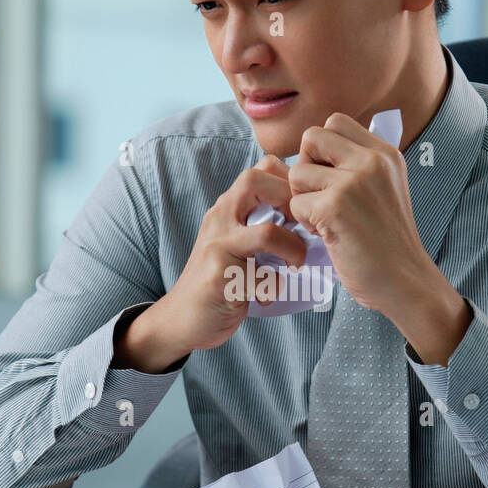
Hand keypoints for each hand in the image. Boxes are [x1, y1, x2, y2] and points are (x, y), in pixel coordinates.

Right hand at [157, 154, 308, 352]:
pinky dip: (275, 288)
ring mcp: (217, 247)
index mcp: (227, 208)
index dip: (291, 181)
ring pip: (267, 232)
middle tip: (306, 230)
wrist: (180, 320)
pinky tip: (268, 297)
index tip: (305, 210)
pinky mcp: (219, 279)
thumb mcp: (236, 243)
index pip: (260, 168)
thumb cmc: (219, 281)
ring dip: (293, 249)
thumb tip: (308, 219)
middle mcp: (218, 220)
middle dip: (292, 202)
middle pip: (255, 181)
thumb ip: (260, 225)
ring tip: (296, 264)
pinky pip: (263, 277)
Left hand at [287, 112, 432, 315]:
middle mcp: (372, 160)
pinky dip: (305, 223)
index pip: (335, 122)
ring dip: (303, 199)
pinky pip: (297, 203)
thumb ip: (359, 166)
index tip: (331, 179)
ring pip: (298, 172)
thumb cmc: (388, 243)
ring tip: (326, 220)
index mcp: (385, 153)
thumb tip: (314, 152)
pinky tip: (328, 235)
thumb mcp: (385, 189)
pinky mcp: (336, 206)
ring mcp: (354, 182)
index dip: (322, 150)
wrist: (405, 281)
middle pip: (311, 137)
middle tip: (320, 197)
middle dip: (306, 167)